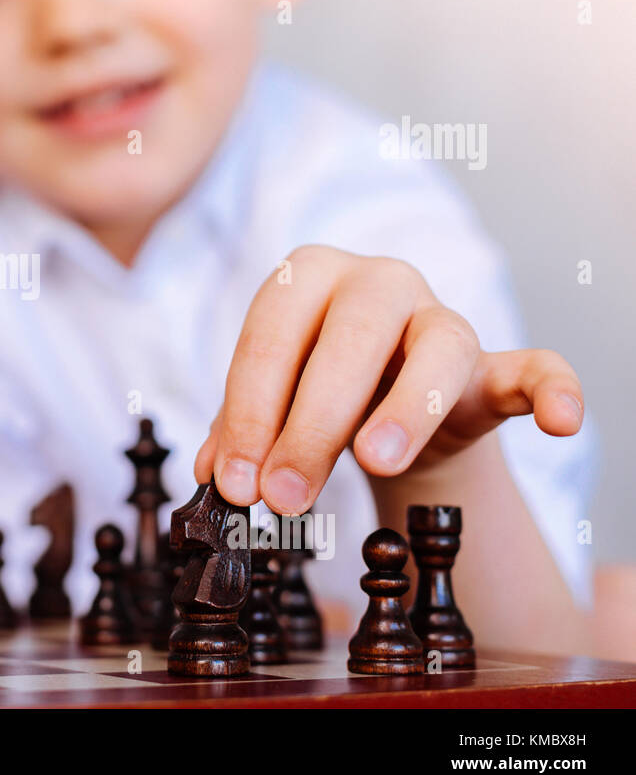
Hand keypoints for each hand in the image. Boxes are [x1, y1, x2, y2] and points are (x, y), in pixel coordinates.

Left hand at [193, 245, 583, 513]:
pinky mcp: (493, 362)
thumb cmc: (317, 393)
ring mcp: (439, 317)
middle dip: (309, 424)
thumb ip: (241, 434)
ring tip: (376, 462)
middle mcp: (376, 282)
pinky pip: (534, 367)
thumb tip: (213, 476)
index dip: (248, 414)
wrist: (387, 404)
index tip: (236, 484)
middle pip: (347, 342)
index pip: (270, 341)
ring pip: (435, 349)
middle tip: (283, 495)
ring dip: (404, 409)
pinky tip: (561, 421)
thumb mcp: (272, 407)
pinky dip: (552, 389)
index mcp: (307, 279)